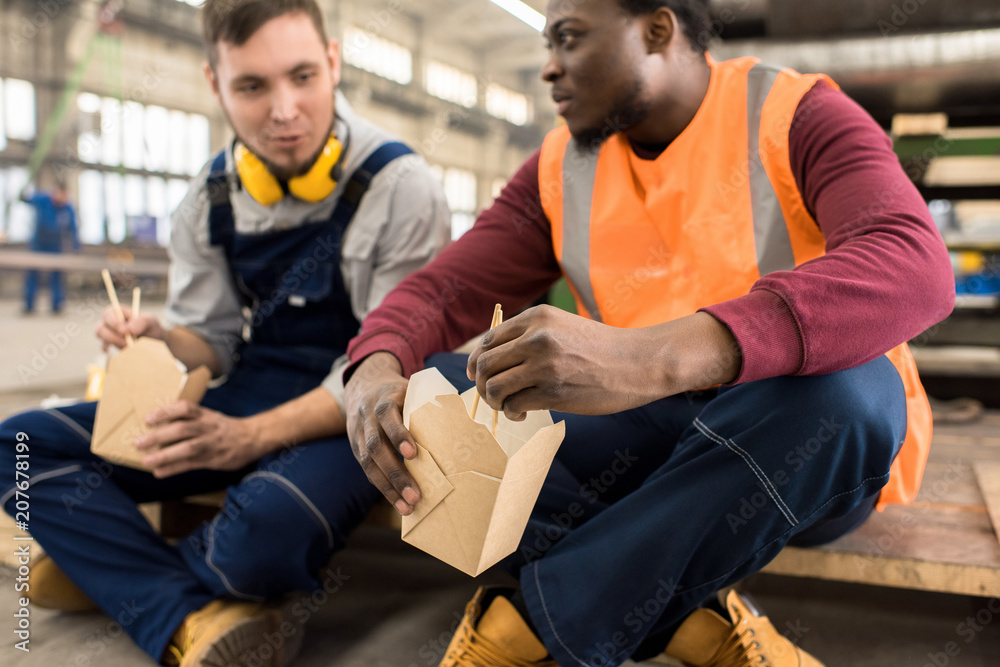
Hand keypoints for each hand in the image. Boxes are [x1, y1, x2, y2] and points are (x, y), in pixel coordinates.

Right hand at [96, 305, 164, 350]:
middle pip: (100, 328)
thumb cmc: (150, 327)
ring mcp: (107, 334)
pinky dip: (113, 351)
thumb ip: (141, 322)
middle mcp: (109, 322)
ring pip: (102, 339)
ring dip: (114, 343)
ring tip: (129, 346)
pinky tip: (123, 352)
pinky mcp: (109, 345)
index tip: (125, 332)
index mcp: (117, 312)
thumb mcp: (151, 321)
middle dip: (113, 337)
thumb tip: (128, 329)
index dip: (114, 323)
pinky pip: (104, 349)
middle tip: (128, 343)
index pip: (108, 314)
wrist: (154, 342)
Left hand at [135, 402, 260, 477]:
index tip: (148, 419)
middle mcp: (208, 427)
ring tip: (146, 461)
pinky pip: (191, 464)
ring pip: (187, 448)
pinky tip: (159, 472)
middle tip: (138, 442)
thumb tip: (160, 428)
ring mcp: (212, 444)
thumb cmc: (225, 428)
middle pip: (183, 429)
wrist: (253, 438)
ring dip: (165, 455)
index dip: (166, 412)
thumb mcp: (211, 418)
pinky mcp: (214, 459)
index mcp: (206, 415)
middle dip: (159, 436)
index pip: (185, 408)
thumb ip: (191, 421)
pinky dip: (174, 468)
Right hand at [344, 352, 420, 514]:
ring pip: (368, 463)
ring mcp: (358, 434)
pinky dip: (383, 487)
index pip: (387, 415)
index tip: (413, 453)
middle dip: (396, 473)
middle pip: (376, 446)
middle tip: (415, 495)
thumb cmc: (399, 393)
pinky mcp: (356, 448)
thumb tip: (463, 426)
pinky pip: (367, 470)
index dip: (398, 434)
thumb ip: (427, 405)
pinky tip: (397, 502)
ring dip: (388, 487)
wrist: (363, 386)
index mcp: (383, 398)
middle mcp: (367, 417)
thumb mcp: (410, 390)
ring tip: (407, 506)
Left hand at [466, 305, 741, 419]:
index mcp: (537, 317)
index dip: (478, 362)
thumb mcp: (562, 327)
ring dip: (494, 401)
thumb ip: (530, 336)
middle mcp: (536, 337)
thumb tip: (490, 360)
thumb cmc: (600, 348)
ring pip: (492, 387)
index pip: (488, 340)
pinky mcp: (552, 392)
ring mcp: (543, 365)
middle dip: (482, 384)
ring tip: (507, 406)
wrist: (638, 363)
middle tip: (493, 396)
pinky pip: (512, 405)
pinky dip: (511, 413)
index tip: (480, 375)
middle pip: (484, 364)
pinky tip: (522, 414)